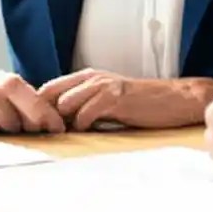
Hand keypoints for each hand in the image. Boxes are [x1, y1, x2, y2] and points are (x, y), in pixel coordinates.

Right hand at [0, 65, 64, 134]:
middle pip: (16, 125)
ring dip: (0, 129)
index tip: (59, 130)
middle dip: (21, 127)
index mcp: (10, 82)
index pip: (35, 107)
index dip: (48, 120)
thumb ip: (32, 102)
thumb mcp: (13, 86)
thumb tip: (58, 125)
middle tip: (19, 124)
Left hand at [38, 69, 212, 130]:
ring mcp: (102, 86)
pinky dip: (83, 126)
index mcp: (87, 77)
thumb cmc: (140, 105)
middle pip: (50, 95)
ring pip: (65, 104)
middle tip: (51, 134)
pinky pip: (86, 114)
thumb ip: (84, 106)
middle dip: (47, 117)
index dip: (40, 108)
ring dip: (64, 122)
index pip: (48, 89)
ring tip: (70, 134)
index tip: (41, 127)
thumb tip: (59, 124)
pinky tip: (91, 131)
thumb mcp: (107, 101)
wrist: (173, 100)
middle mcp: (91, 77)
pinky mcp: (114, 98)